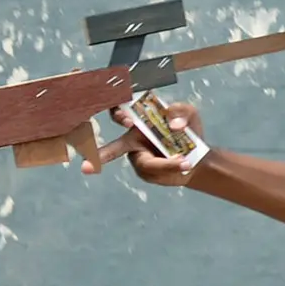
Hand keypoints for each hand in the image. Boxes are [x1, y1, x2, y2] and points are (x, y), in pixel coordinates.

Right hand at [82, 100, 205, 187]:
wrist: (198, 156)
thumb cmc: (187, 131)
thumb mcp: (189, 115)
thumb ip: (181, 111)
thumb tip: (174, 125)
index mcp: (138, 122)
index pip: (119, 114)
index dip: (118, 116)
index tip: (127, 120)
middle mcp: (132, 141)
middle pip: (114, 149)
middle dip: (101, 156)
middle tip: (86, 168)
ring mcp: (138, 159)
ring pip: (145, 165)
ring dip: (165, 165)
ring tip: (185, 163)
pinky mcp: (147, 173)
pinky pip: (157, 174)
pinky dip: (173, 169)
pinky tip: (185, 165)